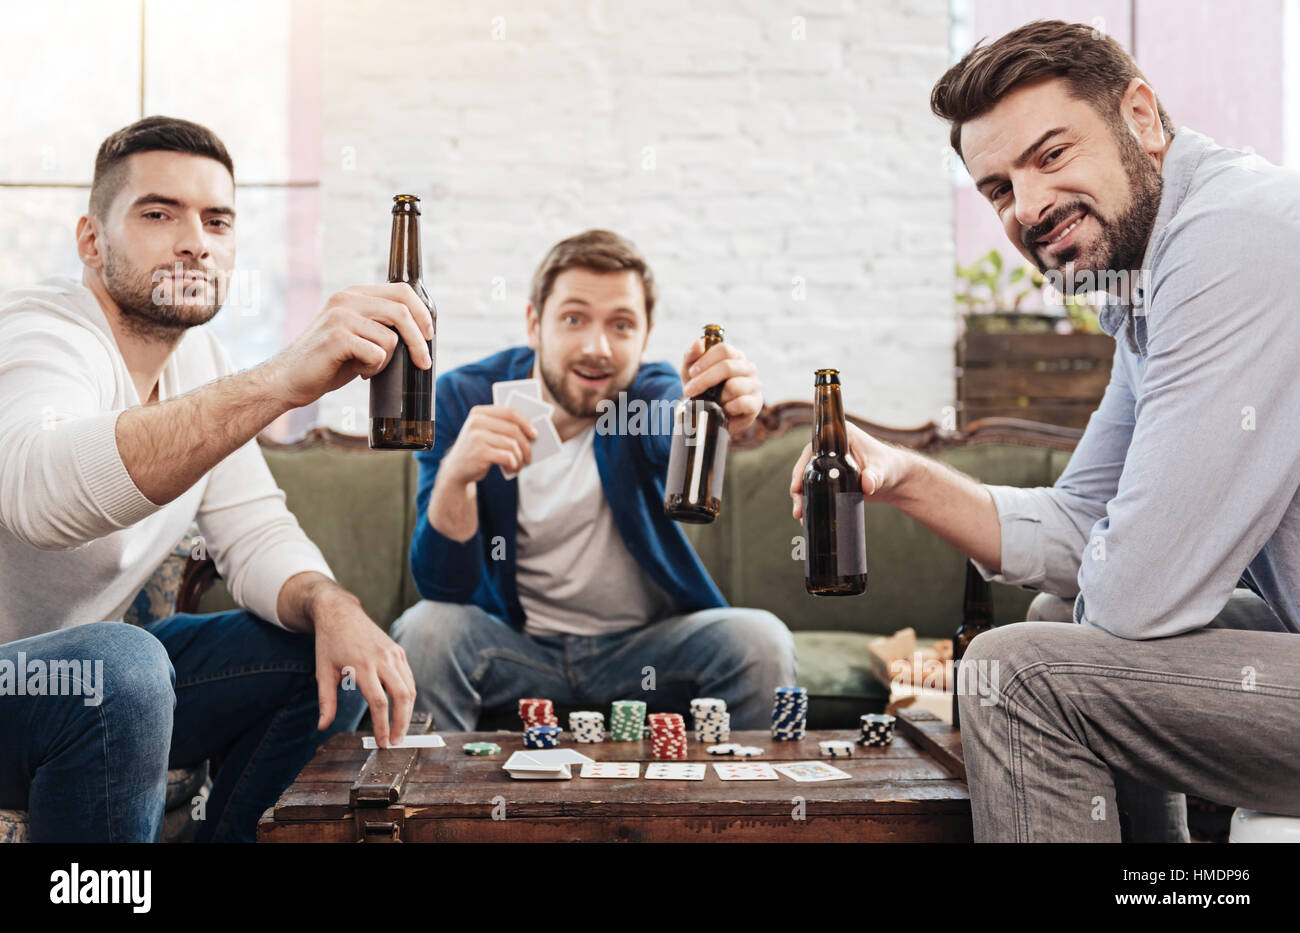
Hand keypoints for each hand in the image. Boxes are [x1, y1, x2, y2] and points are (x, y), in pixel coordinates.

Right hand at [266, 283, 433, 408]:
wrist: (291, 379)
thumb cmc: (330, 361)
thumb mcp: (359, 336)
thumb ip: (382, 326)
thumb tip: (422, 333)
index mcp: (354, 294)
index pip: (401, 291)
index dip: (422, 313)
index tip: (429, 336)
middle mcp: (347, 299)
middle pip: (402, 311)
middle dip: (419, 341)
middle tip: (423, 363)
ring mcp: (340, 316)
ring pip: (390, 338)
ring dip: (386, 361)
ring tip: (366, 366)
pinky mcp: (337, 338)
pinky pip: (377, 354)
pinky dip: (373, 369)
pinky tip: (357, 371)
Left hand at [310, 587, 415, 748]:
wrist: (340, 613)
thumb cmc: (329, 643)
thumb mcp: (323, 672)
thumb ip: (326, 701)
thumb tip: (322, 726)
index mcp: (362, 666)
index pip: (379, 702)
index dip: (383, 725)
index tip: (382, 742)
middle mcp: (382, 659)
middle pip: (402, 696)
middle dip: (401, 723)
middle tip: (396, 742)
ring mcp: (393, 653)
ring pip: (410, 688)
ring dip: (408, 712)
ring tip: (400, 730)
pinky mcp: (398, 651)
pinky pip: (408, 677)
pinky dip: (408, 695)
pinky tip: (401, 709)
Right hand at [439, 404, 537, 485]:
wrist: (455, 470)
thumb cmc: (477, 450)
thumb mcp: (484, 434)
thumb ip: (501, 428)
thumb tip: (531, 431)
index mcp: (479, 413)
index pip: (509, 412)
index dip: (525, 422)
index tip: (535, 434)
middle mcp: (476, 422)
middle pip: (513, 429)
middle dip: (526, 445)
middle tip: (530, 456)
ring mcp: (477, 437)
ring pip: (512, 444)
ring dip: (520, 458)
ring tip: (519, 465)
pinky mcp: (480, 452)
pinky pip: (507, 457)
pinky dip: (513, 465)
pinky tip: (511, 469)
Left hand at [680, 338, 762, 434]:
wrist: (709, 416)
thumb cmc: (702, 390)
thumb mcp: (690, 373)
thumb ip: (691, 356)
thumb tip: (697, 343)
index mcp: (734, 356)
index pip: (724, 349)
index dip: (706, 360)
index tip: (692, 372)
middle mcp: (748, 367)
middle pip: (728, 367)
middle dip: (705, 380)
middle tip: (690, 390)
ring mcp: (754, 385)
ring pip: (734, 386)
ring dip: (718, 397)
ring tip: (714, 402)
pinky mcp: (756, 403)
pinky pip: (741, 403)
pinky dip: (727, 408)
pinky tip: (724, 410)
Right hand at [789, 422, 913, 518]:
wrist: (896, 480)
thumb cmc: (891, 468)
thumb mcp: (882, 472)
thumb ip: (874, 477)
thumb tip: (867, 485)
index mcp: (840, 436)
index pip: (813, 449)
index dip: (801, 467)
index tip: (796, 486)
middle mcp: (831, 447)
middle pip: (805, 465)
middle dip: (798, 487)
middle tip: (798, 508)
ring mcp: (829, 462)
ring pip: (807, 478)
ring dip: (801, 496)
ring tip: (800, 515)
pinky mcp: (831, 476)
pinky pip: (815, 486)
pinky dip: (810, 499)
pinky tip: (806, 514)